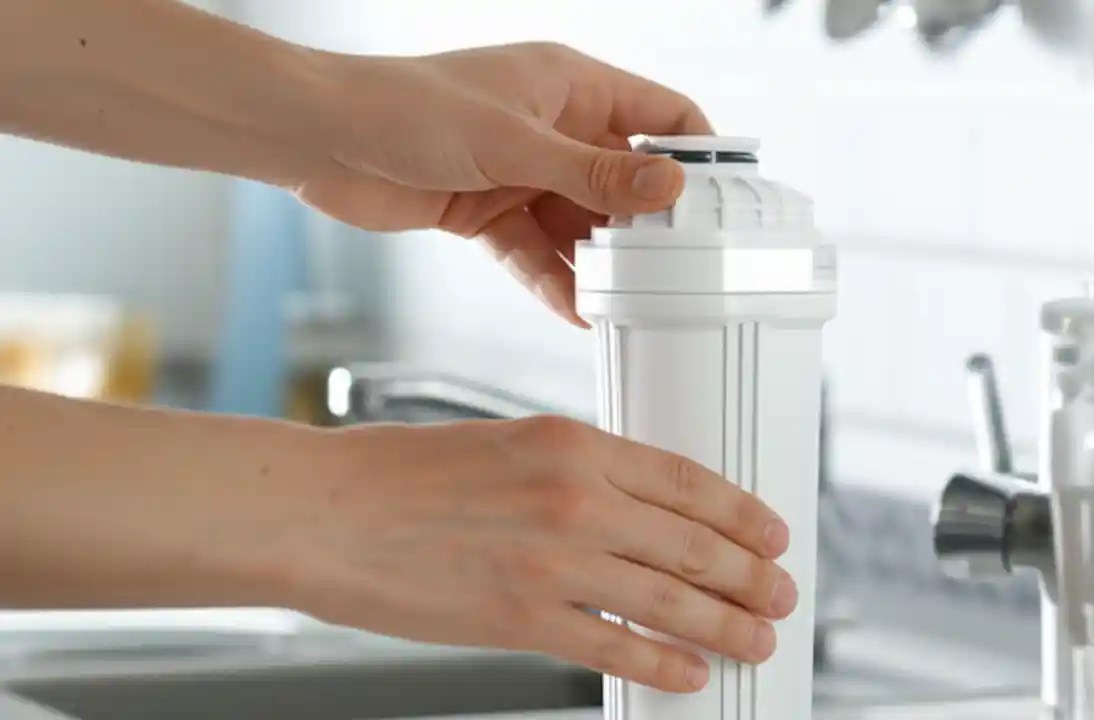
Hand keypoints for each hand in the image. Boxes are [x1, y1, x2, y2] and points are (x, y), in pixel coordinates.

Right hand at [276, 416, 795, 692]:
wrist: (325, 512)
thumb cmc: (401, 473)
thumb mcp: (504, 444)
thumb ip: (576, 472)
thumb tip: (636, 509)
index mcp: (573, 445)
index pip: (689, 481)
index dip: (743, 512)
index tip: (771, 532)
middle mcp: (577, 500)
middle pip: (695, 544)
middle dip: (751, 576)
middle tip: (780, 594)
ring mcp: (554, 564)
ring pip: (671, 601)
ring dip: (726, 624)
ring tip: (758, 638)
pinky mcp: (523, 621)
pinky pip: (616, 649)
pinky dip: (664, 662)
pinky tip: (689, 671)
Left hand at [296, 42, 712, 325]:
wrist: (319, 140)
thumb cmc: (406, 108)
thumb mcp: (514, 143)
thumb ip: (594, 171)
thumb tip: (671, 182)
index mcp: (569, 86)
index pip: (659, 114)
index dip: (694, 154)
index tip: (724, 201)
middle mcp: (552, 129)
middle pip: (622, 181)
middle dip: (646, 226)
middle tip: (677, 272)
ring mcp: (520, 173)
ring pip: (580, 224)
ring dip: (600, 263)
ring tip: (631, 304)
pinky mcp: (487, 213)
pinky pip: (535, 252)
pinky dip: (554, 279)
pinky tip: (579, 310)